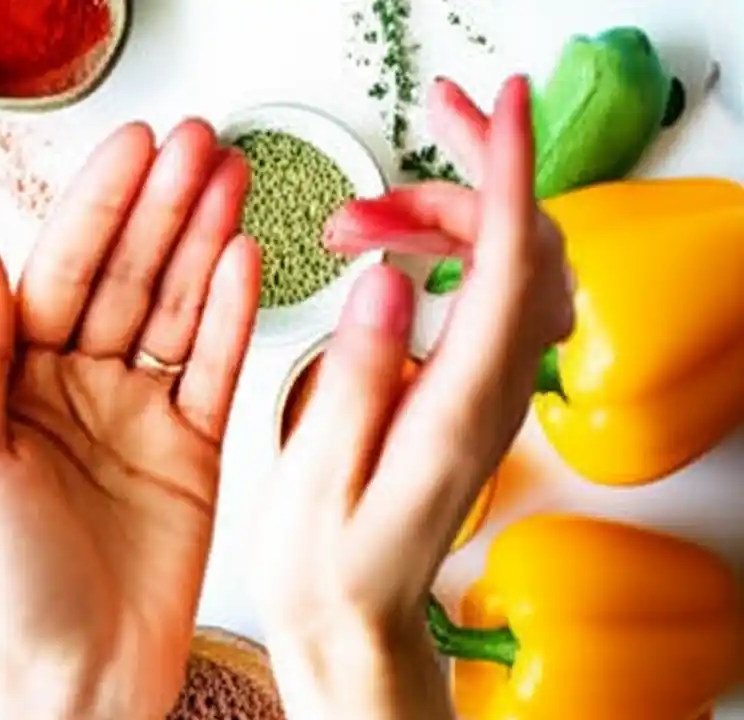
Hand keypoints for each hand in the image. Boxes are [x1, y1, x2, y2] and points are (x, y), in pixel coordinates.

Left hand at [0, 120, 259, 718]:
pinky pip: (218, 368)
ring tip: (231, 178)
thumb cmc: (7, 585)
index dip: (98, 206)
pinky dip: (235, 315)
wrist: (79, 675)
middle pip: (127, 276)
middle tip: (198, 144)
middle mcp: (79, 387)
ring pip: (177, 309)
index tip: (133, 150)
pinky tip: (247, 260)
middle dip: (161, 207)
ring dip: (203, 243)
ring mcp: (140, 414)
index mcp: (17, 381)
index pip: (62, 270)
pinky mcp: (194, 450)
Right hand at [255, 76, 574, 719]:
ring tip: (361, 217)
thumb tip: (389, 281)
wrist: (354, 626)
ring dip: (451, 211)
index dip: (504, 177)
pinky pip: (491, 295)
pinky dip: (452, 248)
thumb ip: (358, 380)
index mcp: (453, 414)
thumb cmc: (326, 572)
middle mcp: (490, 397)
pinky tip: (393, 253)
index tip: (493, 108)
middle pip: (524, 251)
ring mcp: (489, 394)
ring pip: (511, 266)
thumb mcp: (317, 481)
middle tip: (413, 135)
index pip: (506, 272)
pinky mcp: (471, 392)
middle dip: (475, 172)